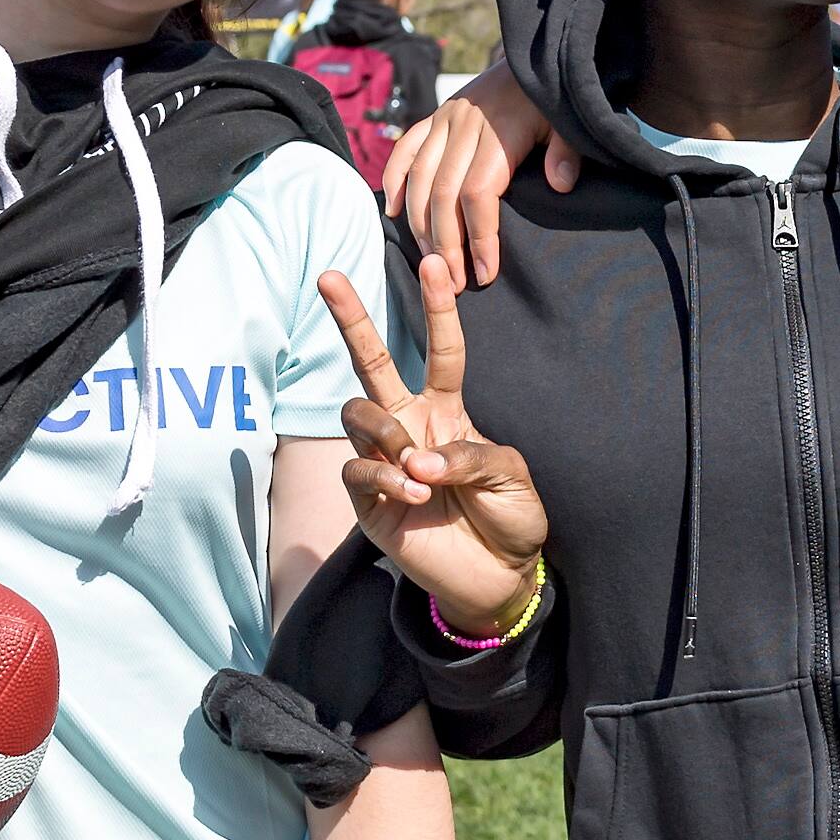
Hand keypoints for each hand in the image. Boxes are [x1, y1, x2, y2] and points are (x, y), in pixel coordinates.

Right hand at [318, 255, 548, 636]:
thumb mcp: (511, 478)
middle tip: (329, 276)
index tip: (436, 262)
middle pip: (371, 362)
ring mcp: (383, 461)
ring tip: (417, 468)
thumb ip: (471, 456)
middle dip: (350, 318)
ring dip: (385, 432)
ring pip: (358, 413)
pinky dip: (382, 476)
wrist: (498, 576)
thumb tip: (417, 458)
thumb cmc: (510, 519)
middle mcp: (408, 426)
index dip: (438, 309)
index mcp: (447, 412)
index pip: (440, 350)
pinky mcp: (368, 501)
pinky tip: (411, 493)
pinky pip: (357, 469)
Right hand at [380, 65, 576, 284]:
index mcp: (497, 133)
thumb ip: (566, 153)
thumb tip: (560, 184)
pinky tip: (392, 212)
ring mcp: (444, 121)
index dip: (479, 237)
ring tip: (431, 261)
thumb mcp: (569, 122)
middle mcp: (463, 127)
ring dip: (420, 224)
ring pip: (420, 179)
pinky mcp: (434, 117)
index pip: (478, 195)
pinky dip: (393, 180)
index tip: (485, 273)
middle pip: (443, 194)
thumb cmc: (553, 99)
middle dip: (446, 244)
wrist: (535, 57)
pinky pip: (405, 150)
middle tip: (454, 282)